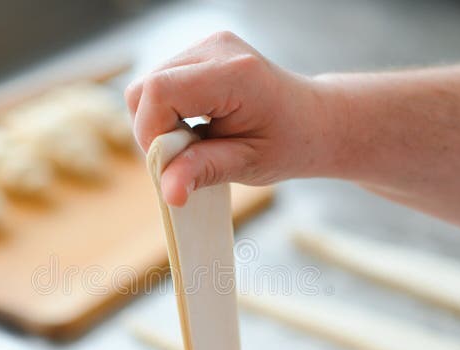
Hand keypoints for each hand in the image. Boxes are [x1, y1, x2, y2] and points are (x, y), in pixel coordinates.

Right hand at [125, 31, 334, 205]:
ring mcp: (207, 46)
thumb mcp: (248, 164)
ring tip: (194, 142)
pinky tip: (195, 127)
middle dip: (153, 131)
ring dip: (159, 123)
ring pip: (146, 87)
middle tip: (184, 158)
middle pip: (145, 88)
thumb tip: (167, 192)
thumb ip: (203, 171)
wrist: (313, 119)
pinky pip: (161, 84)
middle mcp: (217, 49)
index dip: (152, 133)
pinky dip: (167, 112)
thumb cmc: (290, 142)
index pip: (159, 92)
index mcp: (234, 73)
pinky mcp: (200, 53)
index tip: (171, 164)